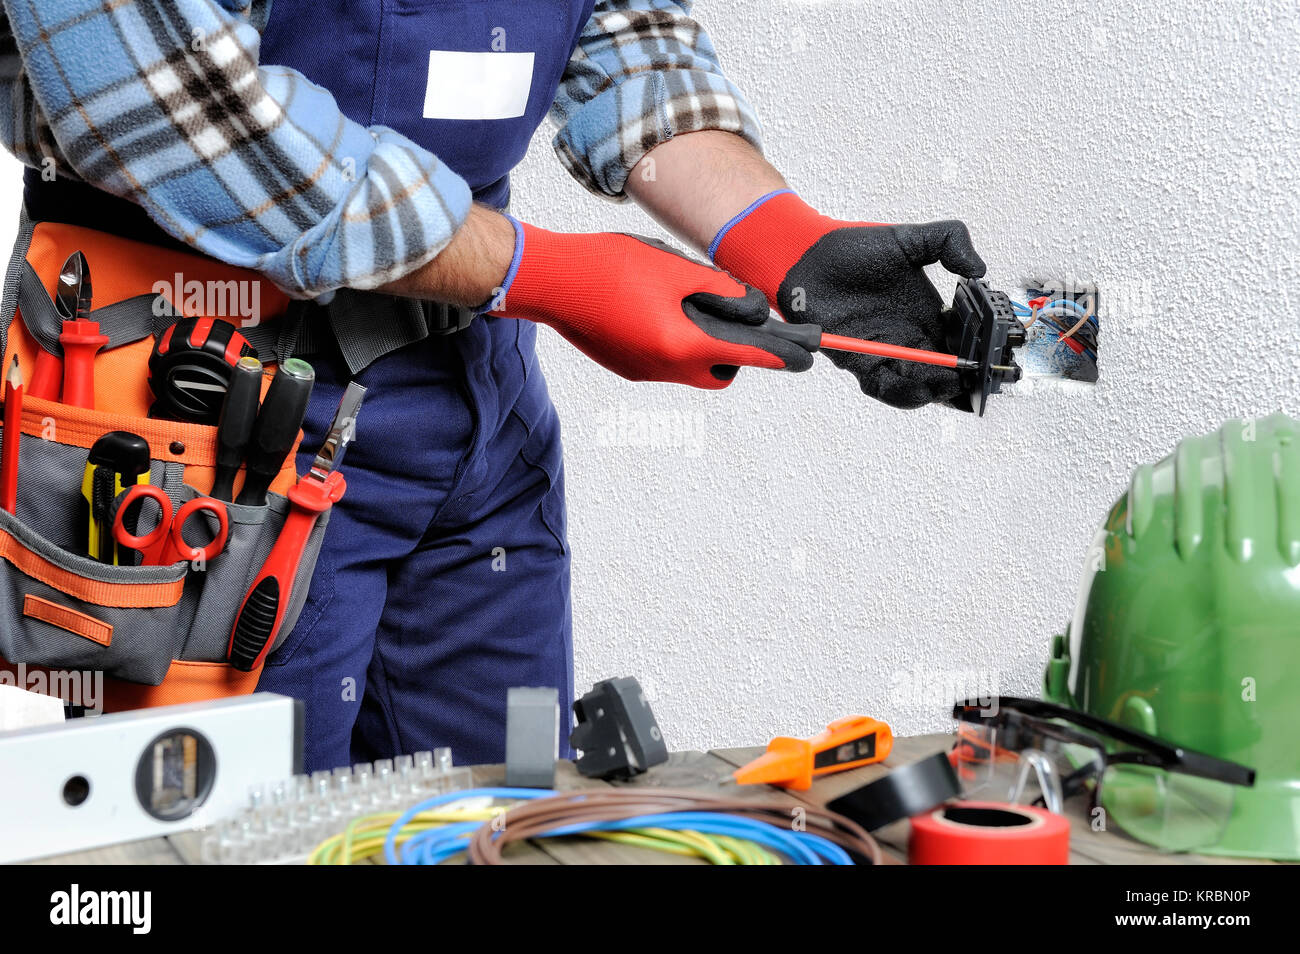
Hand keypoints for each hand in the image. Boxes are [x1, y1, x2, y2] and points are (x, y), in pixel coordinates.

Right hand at [493, 223, 812, 388]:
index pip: (751, 355)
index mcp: (683, 346)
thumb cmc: (612, 266)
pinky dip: (675, 340)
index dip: (785, 354)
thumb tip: (751, 307)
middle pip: (723, 370)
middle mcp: (666, 369)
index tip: (811, 355)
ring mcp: (644, 372)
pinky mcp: (628, 366)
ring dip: (704, 342)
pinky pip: (666, 361)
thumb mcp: (677, 269)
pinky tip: (655, 307)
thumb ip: (721, 290)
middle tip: (740, 320)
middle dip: (738, 351)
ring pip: (693, 366)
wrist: (552, 280)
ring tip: (688, 302)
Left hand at [712, 192, 985, 408]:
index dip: (975, 349)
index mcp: (925, 312)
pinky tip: (918, 390)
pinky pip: (882, 386)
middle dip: (960, 378)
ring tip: (948, 384)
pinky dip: (902, 393)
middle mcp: (908, 336)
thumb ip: (949, 242)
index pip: (958, 340)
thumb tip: (980, 269)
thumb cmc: (853, 247)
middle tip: (974, 377)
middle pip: (942, 369)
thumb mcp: (909, 239)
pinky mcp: (857, 361)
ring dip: (935, 388)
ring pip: (916, 383)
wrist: (806, 257)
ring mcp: (883, 351)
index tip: (989, 352)